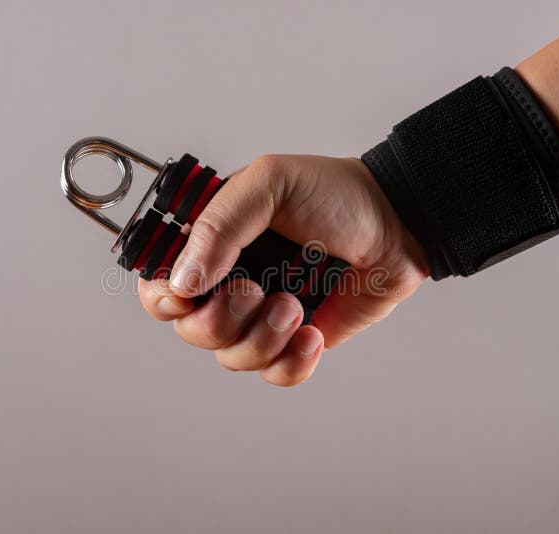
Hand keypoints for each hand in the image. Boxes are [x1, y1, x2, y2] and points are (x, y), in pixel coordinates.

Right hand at [138, 154, 428, 385]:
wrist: (398, 224)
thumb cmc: (336, 194)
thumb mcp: (270, 184)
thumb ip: (219, 225)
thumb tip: (181, 282)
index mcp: (212, 244)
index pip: (160, 285)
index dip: (165, 300)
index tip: (189, 296)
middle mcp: (229, 282)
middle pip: (192, 330)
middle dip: (222, 320)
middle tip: (256, 291)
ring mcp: (262, 315)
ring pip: (232, 357)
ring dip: (263, 337)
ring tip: (295, 306)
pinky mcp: (295, 339)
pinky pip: (274, 374)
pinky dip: (291, 362)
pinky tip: (312, 333)